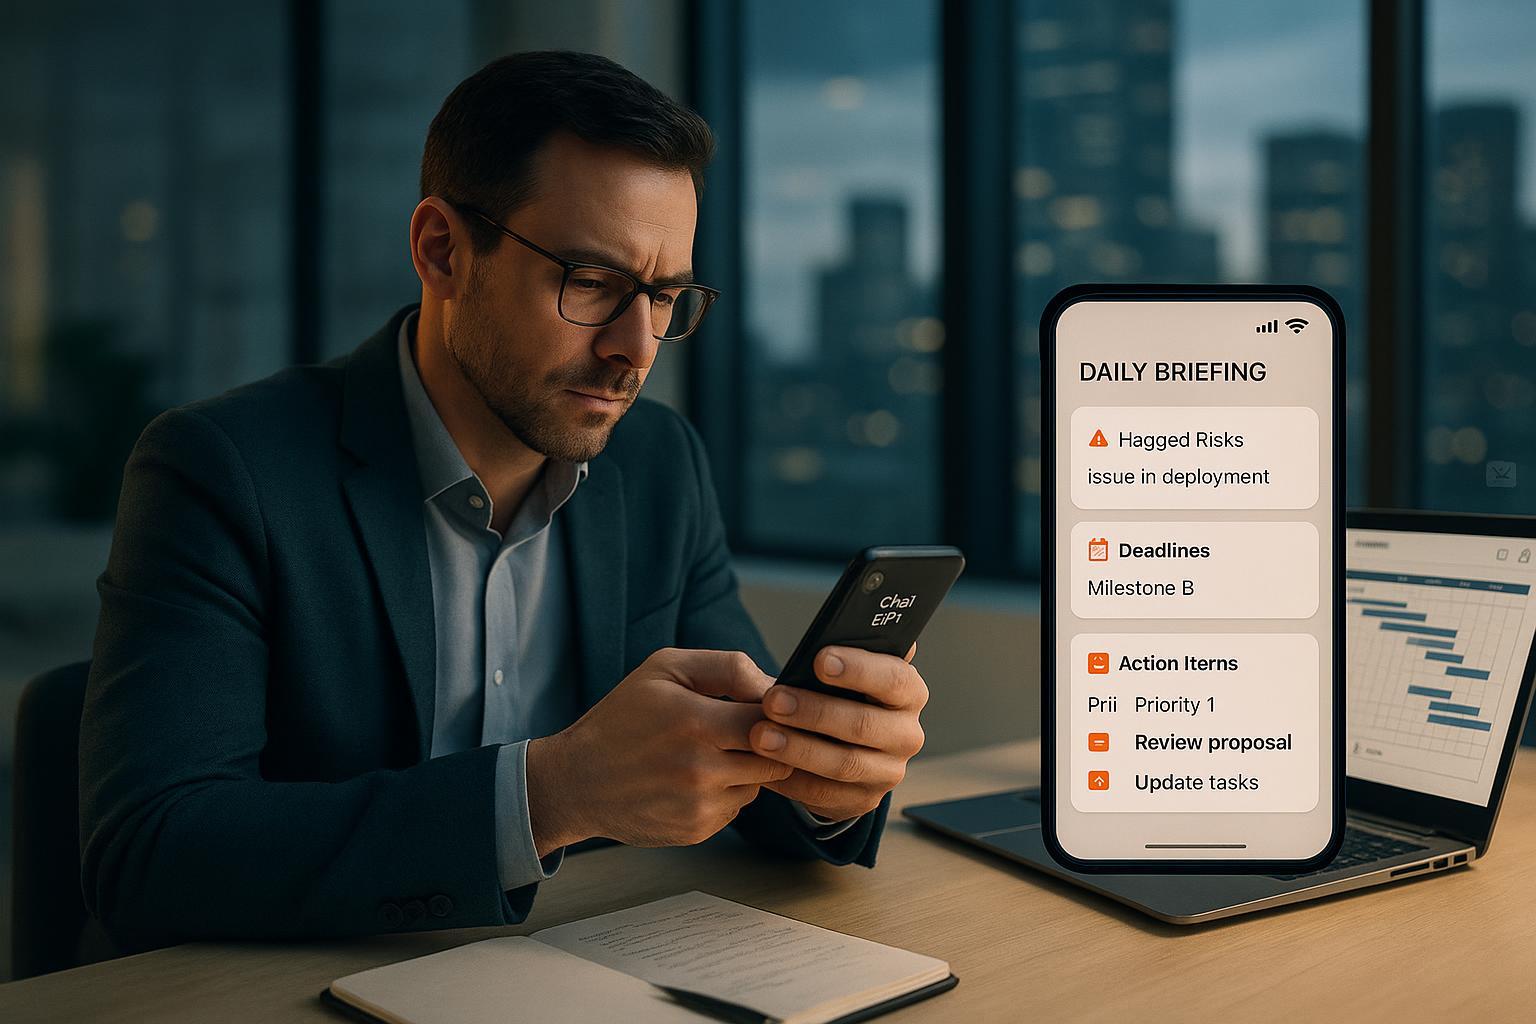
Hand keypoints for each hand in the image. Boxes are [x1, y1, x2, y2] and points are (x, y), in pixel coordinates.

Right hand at [525, 649, 791, 855]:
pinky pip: (736, 807)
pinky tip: (693, 779)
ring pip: (758, 783)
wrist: (577, 781)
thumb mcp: (665, 669)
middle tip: (739, 730)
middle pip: (775, 758)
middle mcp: (701, 769)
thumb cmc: (622, 717)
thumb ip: (726, 668)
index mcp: (695, 722)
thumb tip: (774, 686)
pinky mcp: (697, 830)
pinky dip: (725, 792)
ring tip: (709, 753)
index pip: (772, 720)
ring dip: (746, 768)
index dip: (773, 712)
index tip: (761, 707)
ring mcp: (700, 805)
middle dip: (766, 742)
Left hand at [748, 643, 926, 821]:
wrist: (842, 743)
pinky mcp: (863, 800)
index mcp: (909, 693)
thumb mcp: (849, 669)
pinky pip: (825, 794)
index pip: (895, 679)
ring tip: (759, 735)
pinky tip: (763, 763)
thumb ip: (848, 652)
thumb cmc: (841, 692)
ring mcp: (888, 772)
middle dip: (815, 711)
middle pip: (865, 725)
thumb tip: (842, 625)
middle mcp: (908, 734)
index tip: (820, 659)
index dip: (859, 669)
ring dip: (797, 748)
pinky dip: (791, 777)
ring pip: (843, 764)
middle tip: (773, 700)